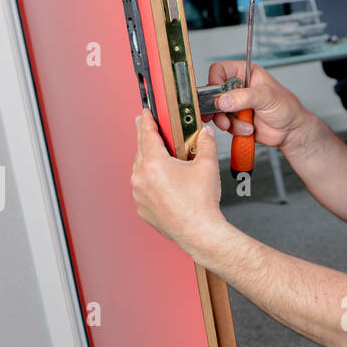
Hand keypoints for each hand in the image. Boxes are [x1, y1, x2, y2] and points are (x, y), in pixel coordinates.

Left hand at [131, 110, 225, 258]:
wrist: (199, 232)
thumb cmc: (200, 204)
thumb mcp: (207, 166)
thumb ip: (205, 144)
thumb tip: (205, 134)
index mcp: (154, 164)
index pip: (146, 134)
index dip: (146, 120)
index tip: (145, 113)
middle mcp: (141, 178)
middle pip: (141, 150)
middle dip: (148, 140)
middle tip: (154, 131)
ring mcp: (139, 194)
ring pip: (140, 170)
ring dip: (149, 162)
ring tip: (163, 160)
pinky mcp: (142, 207)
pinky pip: (142, 188)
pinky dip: (150, 181)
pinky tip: (163, 182)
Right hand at [205, 59, 307, 147]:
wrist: (291, 131)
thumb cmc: (286, 108)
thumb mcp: (267, 97)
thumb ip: (244, 97)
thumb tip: (224, 100)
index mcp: (245, 73)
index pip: (220, 70)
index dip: (215, 80)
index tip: (218, 94)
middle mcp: (238, 88)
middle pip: (214, 92)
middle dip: (218, 106)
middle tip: (223, 113)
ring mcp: (235, 104)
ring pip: (217, 111)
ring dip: (227, 120)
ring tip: (243, 124)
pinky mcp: (235, 119)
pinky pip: (225, 124)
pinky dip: (234, 129)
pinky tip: (248, 128)